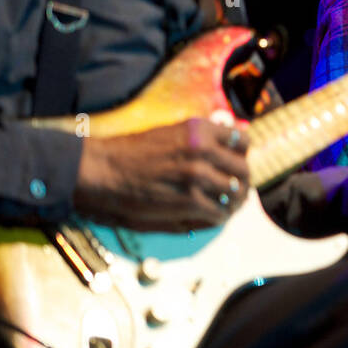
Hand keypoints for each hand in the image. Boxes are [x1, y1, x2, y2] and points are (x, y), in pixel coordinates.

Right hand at [74, 117, 250, 231]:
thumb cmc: (134, 152)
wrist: (102, 170)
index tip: (235, 164)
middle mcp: (203, 150)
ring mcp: (197, 176)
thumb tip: (239, 140)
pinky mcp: (188, 201)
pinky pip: (219, 213)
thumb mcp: (174, 132)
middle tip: (235, 190)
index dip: (241, 155)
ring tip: (225, 205)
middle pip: (244, 170)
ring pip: (236, 193)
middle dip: (243, 182)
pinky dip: (218, 217)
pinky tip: (210, 216)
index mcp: (200, 129)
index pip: (243, 141)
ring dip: (233, 202)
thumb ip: (207, 137)